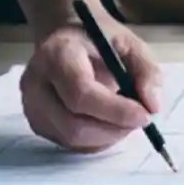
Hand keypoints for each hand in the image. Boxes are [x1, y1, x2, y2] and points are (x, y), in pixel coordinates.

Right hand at [20, 18, 162, 151]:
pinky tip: (107, 122)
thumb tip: (152, 106)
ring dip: (108, 136)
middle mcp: (36, 82)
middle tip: (139, 119)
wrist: (67, 39)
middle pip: (74, 124)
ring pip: (73, 139)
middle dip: (114, 129)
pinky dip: (97, 140)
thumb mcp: (130, 44)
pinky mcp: (37, 123)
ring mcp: (32, 106)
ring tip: (124, 117)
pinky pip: (70, 145)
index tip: (144, 115)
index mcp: (57, 54)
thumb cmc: (99, 41)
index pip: (81, 93)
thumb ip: (146, 72)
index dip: (115, 111)